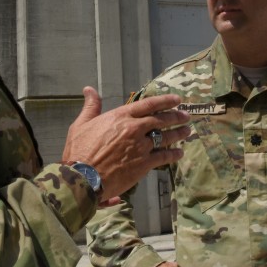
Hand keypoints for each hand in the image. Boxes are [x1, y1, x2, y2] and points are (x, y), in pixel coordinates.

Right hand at [61, 87, 189, 199]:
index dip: (165, 101)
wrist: (83, 178)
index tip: (177, 100)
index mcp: (120, 116)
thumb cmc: (79, 151)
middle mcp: (134, 128)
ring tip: (187, 131)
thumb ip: (90, 106)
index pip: (148, 104)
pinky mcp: (144, 164)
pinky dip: (173, 154)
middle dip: (176, 117)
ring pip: (166, 137)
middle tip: (186, 116)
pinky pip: (164, 157)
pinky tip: (179, 153)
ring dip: (178, 133)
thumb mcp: (81, 124)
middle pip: (161, 119)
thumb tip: (89, 89)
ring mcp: (141, 146)